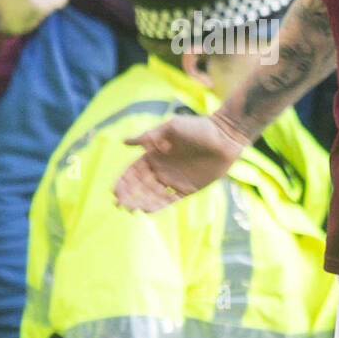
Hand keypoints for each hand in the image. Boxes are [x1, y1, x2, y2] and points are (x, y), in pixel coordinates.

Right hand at [113, 112, 249, 211]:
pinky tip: (148, 210)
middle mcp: (162, 168)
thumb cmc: (198, 127)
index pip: (133, 170)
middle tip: (119, 204)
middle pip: (140, 185)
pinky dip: (159, 205)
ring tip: (132, 209)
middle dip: (128, 195)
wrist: (225, 136)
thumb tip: (125, 142)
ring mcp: (174, 180)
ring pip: (152, 195)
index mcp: (154, 154)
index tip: (113, 190)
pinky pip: (170, 200)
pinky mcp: (187, 189)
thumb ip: (150, 136)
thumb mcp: (172, 127)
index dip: (123, 181)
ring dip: (141, 202)